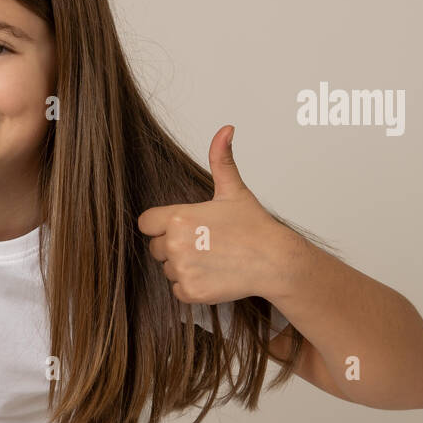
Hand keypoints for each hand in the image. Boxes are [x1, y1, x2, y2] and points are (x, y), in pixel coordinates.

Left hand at [137, 125, 292, 305]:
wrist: (275, 262)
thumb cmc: (255, 226)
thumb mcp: (234, 190)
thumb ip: (221, 159)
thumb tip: (225, 130)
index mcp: (178, 218)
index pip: (146, 223)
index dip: (161, 225)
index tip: (183, 227)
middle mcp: (175, 244)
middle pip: (156, 248)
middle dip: (174, 246)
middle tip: (205, 243)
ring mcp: (182, 270)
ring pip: (167, 270)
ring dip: (184, 266)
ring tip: (212, 258)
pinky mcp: (191, 292)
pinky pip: (177, 290)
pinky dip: (192, 286)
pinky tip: (213, 274)